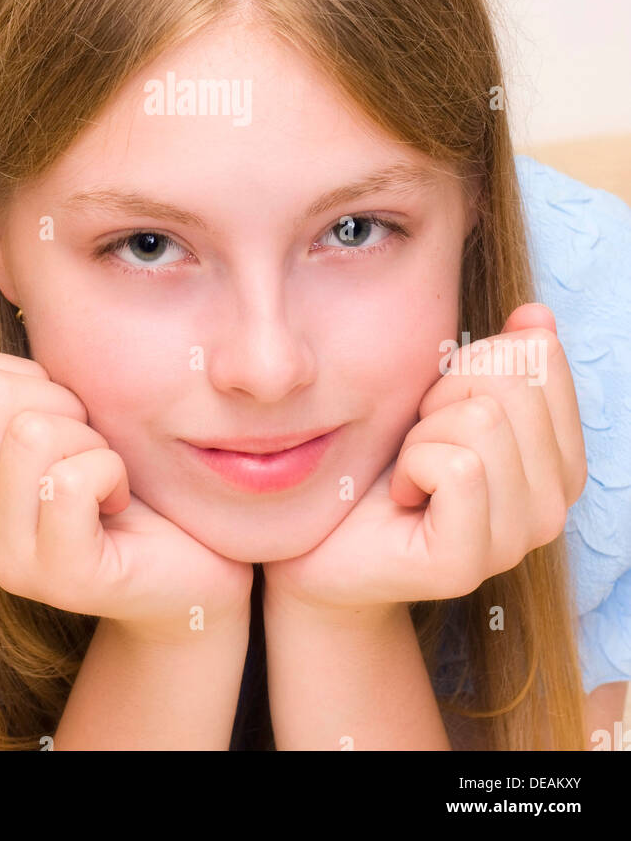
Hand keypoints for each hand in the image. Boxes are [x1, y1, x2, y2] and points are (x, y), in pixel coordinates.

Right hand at [0, 336, 252, 638]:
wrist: (187, 566)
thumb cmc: (122, 482)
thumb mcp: (60, 421)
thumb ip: (8, 389)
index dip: (26, 371)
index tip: (61, 411)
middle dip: (59, 399)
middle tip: (90, 443)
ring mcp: (7, 560)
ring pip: (30, 434)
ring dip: (89, 439)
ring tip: (106, 474)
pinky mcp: (60, 578)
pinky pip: (73, 480)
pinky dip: (112, 471)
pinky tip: (119, 499)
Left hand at [263, 304, 587, 616]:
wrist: (322, 539)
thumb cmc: (384, 462)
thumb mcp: (443, 396)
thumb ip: (499, 359)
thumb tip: (536, 316)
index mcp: (559, 459)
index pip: (540, 356)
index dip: (472, 363)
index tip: (440, 406)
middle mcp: (553, 504)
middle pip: (510, 382)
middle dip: (444, 395)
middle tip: (418, 441)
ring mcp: (514, 541)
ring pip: (483, 421)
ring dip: (423, 433)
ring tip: (409, 472)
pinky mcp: (466, 563)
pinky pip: (457, 468)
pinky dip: (413, 464)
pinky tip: (402, 494)